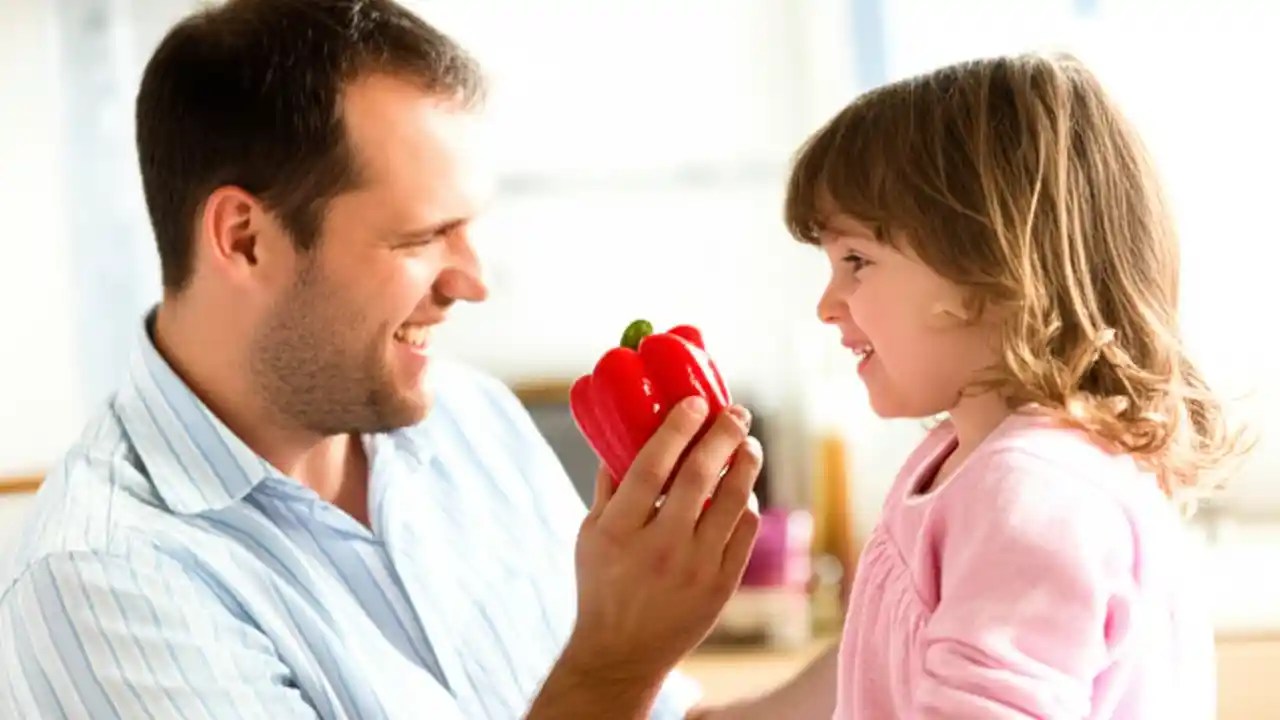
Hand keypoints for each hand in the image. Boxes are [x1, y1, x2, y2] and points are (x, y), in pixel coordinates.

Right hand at [564, 396, 762, 682]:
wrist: (622, 653)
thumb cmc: (602, 584)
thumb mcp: (590, 534)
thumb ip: (608, 485)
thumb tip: (622, 433)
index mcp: (619, 530)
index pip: (652, 466)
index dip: (677, 429)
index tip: (694, 402)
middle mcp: (659, 548)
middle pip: (699, 477)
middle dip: (722, 435)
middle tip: (736, 411)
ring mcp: (695, 569)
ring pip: (733, 502)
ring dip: (746, 464)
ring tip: (748, 442)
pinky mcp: (722, 587)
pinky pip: (745, 532)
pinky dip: (748, 505)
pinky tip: (744, 490)